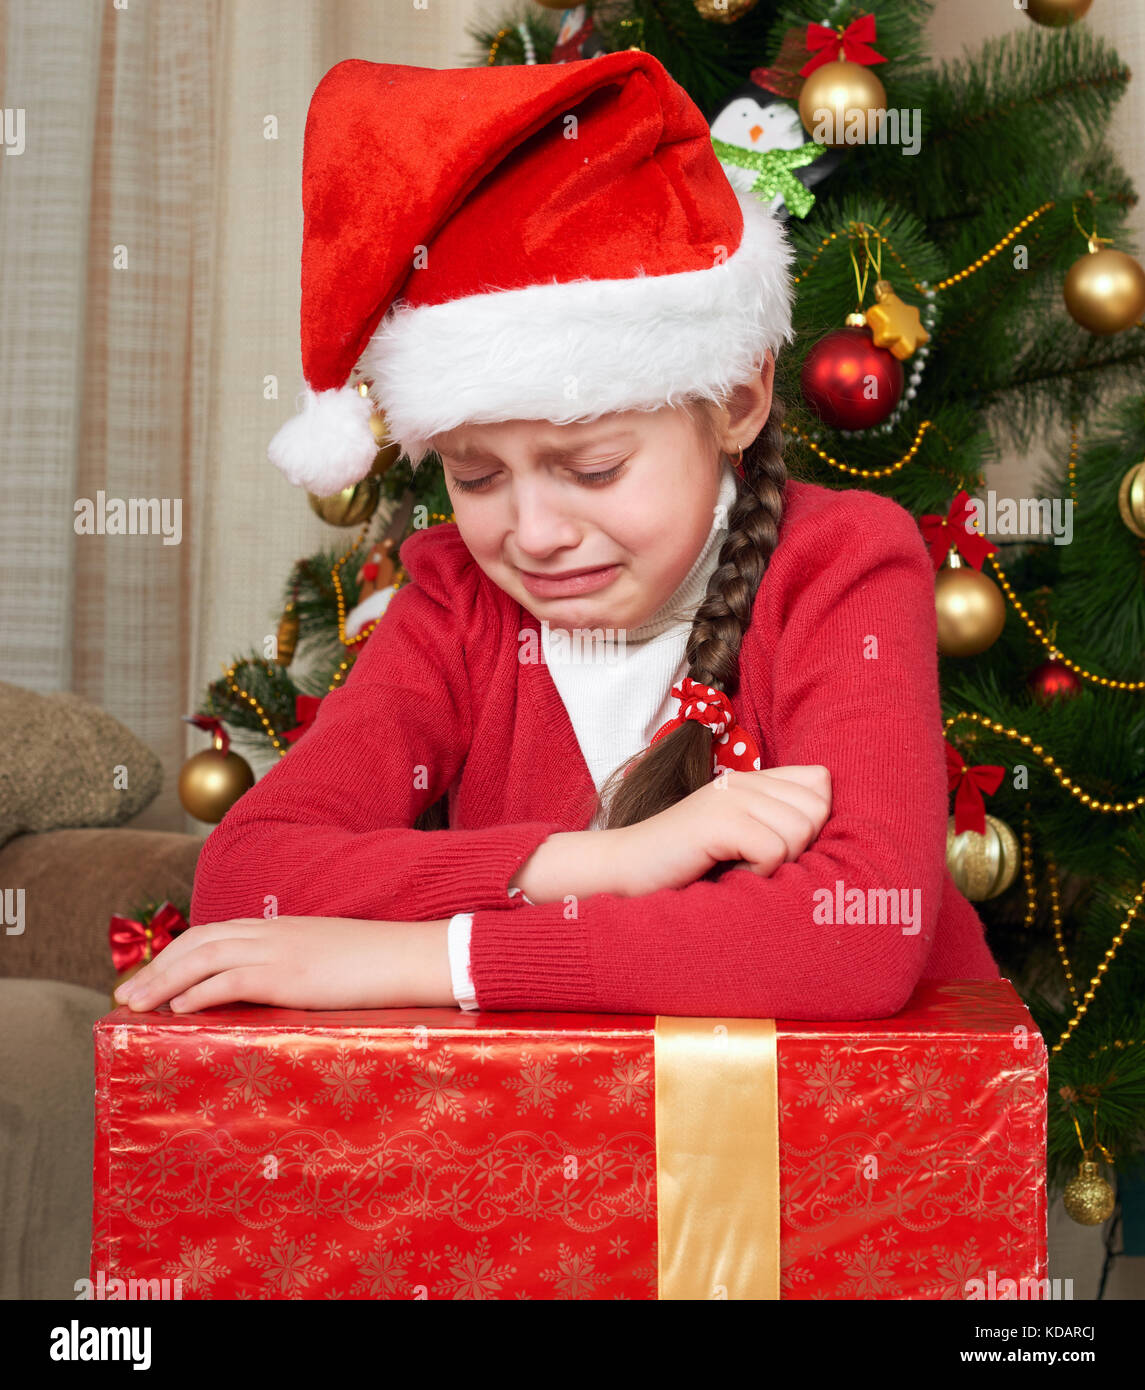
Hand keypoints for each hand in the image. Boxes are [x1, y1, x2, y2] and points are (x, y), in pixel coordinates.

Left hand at [112, 916, 453, 1012]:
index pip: (215, 932)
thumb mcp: (330, 961)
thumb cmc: (381, 965)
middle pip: (198, 940)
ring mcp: (279, 949)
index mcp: (282, 928)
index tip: (154, 976)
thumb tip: (278, 993)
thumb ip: (299, 968)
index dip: (178, 953)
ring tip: (134, 1005)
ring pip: (203, 956)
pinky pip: (229, 979)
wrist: (413, 957)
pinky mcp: (288, 973)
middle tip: (125, 995)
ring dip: (162, 980)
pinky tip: (178, 1009)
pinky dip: (197, 992)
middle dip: (157, 966)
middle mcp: (273, 932)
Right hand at [611, 764, 831, 896]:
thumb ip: (776, 822)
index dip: (812, 823)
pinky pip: (774, 851)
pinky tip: (730, 875)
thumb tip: (825, 822)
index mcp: (752, 780)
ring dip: (776, 865)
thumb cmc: (684, 864)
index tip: (776, 846)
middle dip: (798, 848)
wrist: (623, 870)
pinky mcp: (719, 820)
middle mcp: (745, 780)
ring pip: (800, 832)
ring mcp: (731, 797)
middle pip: (818, 809)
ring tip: (740, 868)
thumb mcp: (737, 837)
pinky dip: (758, 875)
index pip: (820, 782)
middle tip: (756, 862)